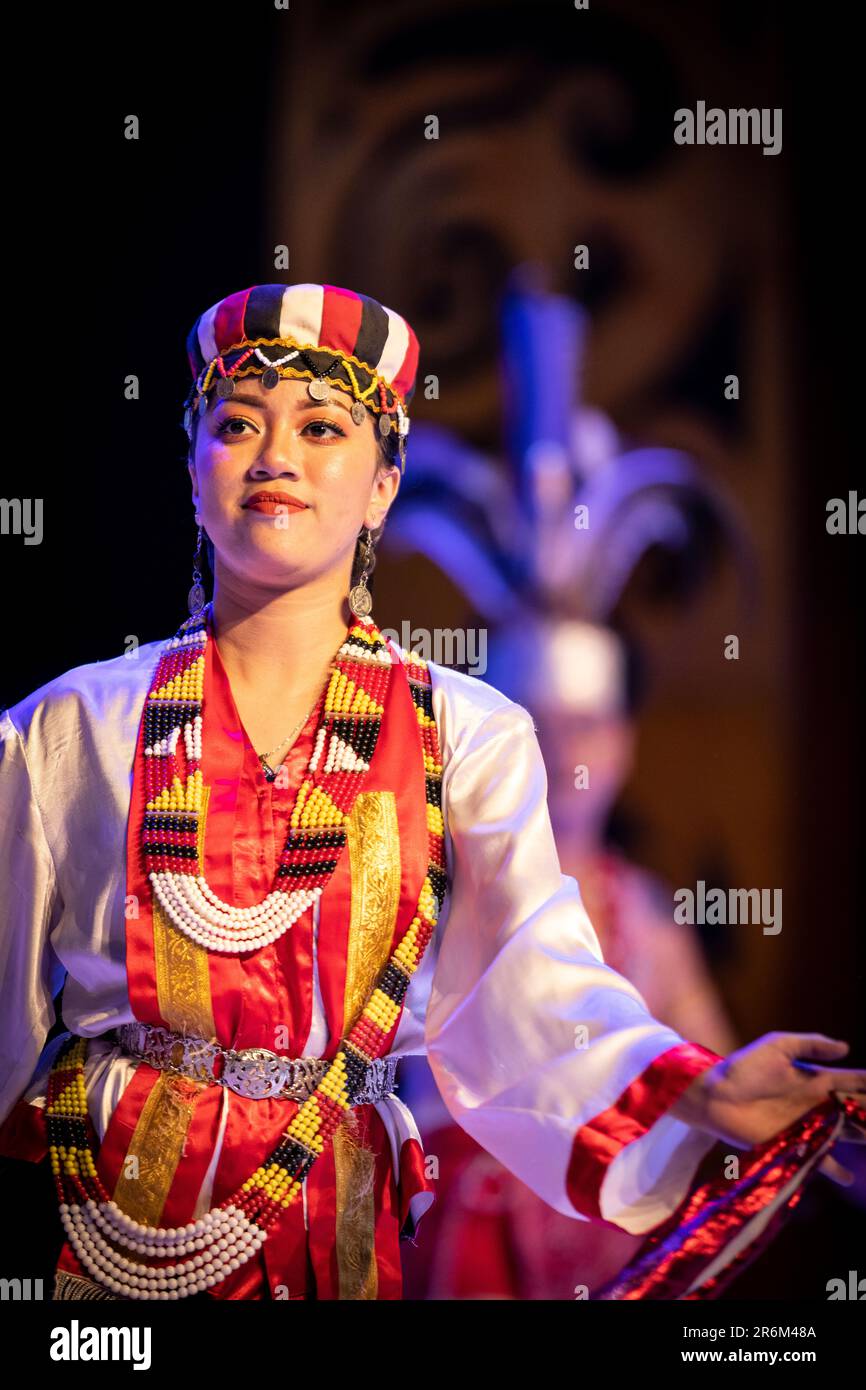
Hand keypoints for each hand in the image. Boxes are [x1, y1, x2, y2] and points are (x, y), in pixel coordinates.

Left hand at [670, 1032, 865, 1186]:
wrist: (715, 1095)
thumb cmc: (744, 1067)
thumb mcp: (778, 1046)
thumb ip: (810, 1045)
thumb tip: (846, 1047)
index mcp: (814, 1079)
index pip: (852, 1082)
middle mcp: (815, 1104)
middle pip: (854, 1110)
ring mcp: (806, 1126)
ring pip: (844, 1133)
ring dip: (861, 1137)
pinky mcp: (793, 1144)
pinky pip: (819, 1158)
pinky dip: (833, 1169)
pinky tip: (847, 1178)